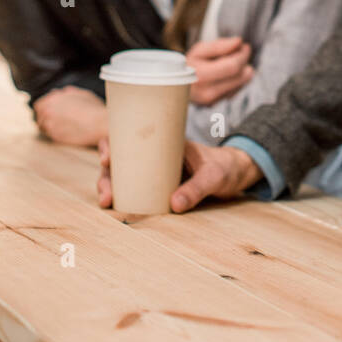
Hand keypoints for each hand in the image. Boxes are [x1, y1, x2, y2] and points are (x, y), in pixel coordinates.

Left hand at [32, 87, 107, 145]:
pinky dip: (55, 134)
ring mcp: (50, 124)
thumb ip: (66, 93)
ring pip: (43, 127)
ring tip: (62, 126)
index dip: (45, 108)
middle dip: (46, 118)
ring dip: (50, 127)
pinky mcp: (55, 137)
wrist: (99, 123)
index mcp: (53, 98)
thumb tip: (60, 93)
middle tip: (57, 120)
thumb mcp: (80, 93)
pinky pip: (50, 135)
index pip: (39, 105)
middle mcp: (48, 110)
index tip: (50, 112)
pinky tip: (66, 131)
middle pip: (39, 117)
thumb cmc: (93, 108)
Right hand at [96, 135, 262, 211]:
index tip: (106, 159)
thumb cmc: (225, 167)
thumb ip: (197, 188)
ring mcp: (155, 169)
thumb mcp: (214, 176)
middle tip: (106, 194)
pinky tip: (116, 206)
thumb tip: (173, 204)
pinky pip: (135, 187)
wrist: (236, 174)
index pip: (131, 135)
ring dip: (111, 186)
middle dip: (106, 174)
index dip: (111, 144)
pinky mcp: (158, 185)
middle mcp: (155, 153)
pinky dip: (122, 195)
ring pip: (123, 174)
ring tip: (108, 202)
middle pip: (121, 158)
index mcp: (165, 141)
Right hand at [185, 36, 254, 104]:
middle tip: (242, 51)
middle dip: (245, 61)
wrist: (176, 85)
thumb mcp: (199, 50)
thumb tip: (239, 42)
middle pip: (240, 76)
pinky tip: (226, 74)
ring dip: (243, 71)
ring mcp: (212, 102)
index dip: (242, 55)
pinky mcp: (216, 105)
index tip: (245, 46)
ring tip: (233, 61)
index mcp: (200, 76)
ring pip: (241, 84)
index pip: (232, 66)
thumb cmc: (189, 65)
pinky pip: (235, 90)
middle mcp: (207, 93)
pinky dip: (237, 80)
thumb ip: (219, 45)